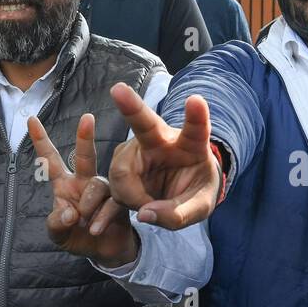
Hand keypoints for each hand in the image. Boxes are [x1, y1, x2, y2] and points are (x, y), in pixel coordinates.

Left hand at [28, 113, 138, 264]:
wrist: (104, 251)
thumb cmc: (77, 237)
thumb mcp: (58, 234)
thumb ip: (56, 224)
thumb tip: (69, 213)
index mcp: (65, 185)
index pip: (51, 161)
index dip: (41, 141)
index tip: (31, 120)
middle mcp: (84, 182)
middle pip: (84, 156)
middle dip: (84, 136)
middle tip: (87, 118)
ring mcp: (104, 191)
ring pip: (97, 184)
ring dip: (88, 204)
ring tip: (84, 223)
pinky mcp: (120, 201)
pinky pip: (111, 203)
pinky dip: (101, 219)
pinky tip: (95, 230)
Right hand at [108, 84, 220, 229]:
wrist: (180, 194)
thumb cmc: (195, 193)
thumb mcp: (198, 208)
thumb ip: (177, 214)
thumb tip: (144, 214)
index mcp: (190, 146)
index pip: (196, 130)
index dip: (196, 116)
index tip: (196, 100)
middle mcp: (161, 142)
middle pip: (145, 124)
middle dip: (131, 106)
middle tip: (118, 90)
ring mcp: (136, 152)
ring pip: (121, 173)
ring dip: (131, 197)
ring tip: (149, 207)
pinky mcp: (120, 168)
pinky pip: (109, 186)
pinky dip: (115, 205)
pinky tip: (113, 216)